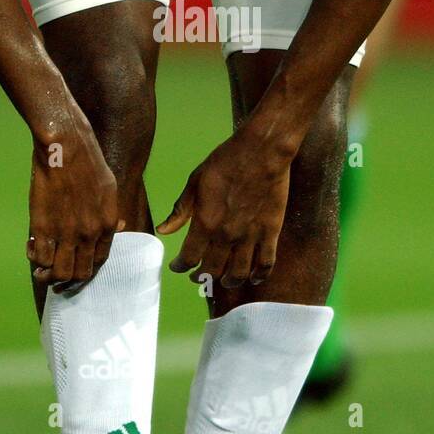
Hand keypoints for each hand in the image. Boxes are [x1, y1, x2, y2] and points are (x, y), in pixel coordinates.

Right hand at [27, 108, 123, 292]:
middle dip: (69, 279)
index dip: (87, 270)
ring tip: (42, 268)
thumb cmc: (87, 161)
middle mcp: (89, 233)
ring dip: (50, 274)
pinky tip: (32, 247)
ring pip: (60, 272)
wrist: (66, 145)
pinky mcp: (43, 226)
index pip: (99, 262)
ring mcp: (66, 232)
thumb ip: (111, 213)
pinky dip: (35, 258)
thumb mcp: (109, 188)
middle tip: (57, 275)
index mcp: (107, 224)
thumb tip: (118, 227)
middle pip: (80, 273)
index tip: (77, 269)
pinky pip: (40, 257)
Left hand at [156, 129, 291, 289]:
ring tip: (223, 281)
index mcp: (205, 222)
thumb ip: (180, 210)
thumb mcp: (195, 182)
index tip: (178, 266)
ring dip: (228, 281)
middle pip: (212, 270)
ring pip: (238, 273)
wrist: (262, 151)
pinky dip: (259, 275)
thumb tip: (163, 230)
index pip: (189, 258)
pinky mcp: (270, 232)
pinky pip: (265, 263)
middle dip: (201, 276)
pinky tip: (253, 278)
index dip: (181, 266)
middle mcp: (226, 235)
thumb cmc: (225, 162)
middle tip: (198, 276)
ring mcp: (250, 236)